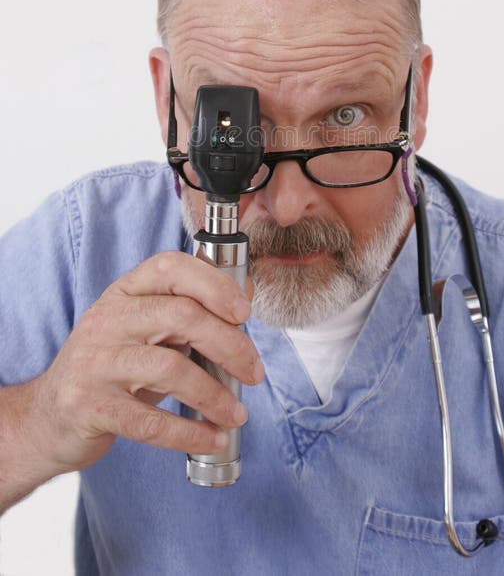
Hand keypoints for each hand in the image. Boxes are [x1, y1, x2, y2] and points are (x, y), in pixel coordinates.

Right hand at [30, 251, 263, 473]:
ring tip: (235, 412)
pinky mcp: (89, 406)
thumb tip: (247, 290)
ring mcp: (95, 362)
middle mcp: (107, 319)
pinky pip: (149, 421)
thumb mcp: (147, 327)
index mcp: (125, 292)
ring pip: (169, 369)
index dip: (214, 284)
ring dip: (213, 395)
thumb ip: (192, 309)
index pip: (170, 268)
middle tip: (253, 372)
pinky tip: (212, 438)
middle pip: (181, 316)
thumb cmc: (112, 366)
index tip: (244, 313)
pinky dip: (188, 432)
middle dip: (229, 345)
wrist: (47, 417)